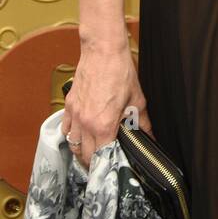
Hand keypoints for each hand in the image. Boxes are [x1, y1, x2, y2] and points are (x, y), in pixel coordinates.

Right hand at [61, 46, 152, 170]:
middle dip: (94, 163)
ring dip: (82, 151)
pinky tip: (81, 134)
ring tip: (92, 152)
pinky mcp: (69, 105)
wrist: (103, 50)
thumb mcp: (137, 99)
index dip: (106, 166)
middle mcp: (86, 123)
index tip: (111, 168)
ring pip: (73, 144)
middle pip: (84, 155)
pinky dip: (72, 135)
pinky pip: (66, 129)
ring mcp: (75, 114)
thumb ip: (142, 122)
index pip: (100, 157)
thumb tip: (150, 136)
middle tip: (103, 163)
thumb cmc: (120, 71)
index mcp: (103, 124)